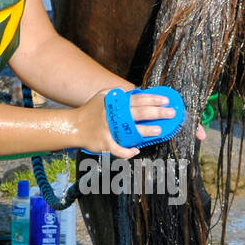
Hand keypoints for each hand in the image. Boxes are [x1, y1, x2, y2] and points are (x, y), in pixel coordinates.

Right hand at [74, 91, 203, 156]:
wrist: (73, 126)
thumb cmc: (90, 111)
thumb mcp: (102, 96)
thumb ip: (118, 94)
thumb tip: (137, 92)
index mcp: (114, 103)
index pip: (137, 99)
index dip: (152, 99)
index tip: (166, 100)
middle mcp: (112, 114)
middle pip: (138, 112)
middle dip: (157, 112)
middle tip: (171, 113)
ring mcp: (108, 129)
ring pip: (131, 131)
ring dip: (146, 130)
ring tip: (159, 130)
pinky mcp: (104, 143)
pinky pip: (118, 149)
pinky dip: (127, 152)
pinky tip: (136, 150)